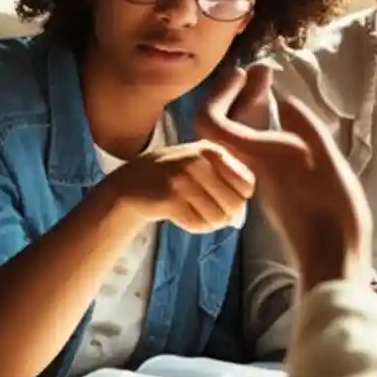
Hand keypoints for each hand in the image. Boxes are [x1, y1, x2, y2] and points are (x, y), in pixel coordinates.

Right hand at [103, 140, 254, 233]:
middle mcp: (198, 161)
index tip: (223, 198)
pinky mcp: (169, 199)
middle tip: (209, 212)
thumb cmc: (172, 176)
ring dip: (208, 223)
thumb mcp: (199, 162)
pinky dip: (194, 227)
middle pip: (234, 204)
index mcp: (211, 150)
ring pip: (217, 218)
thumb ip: (224, 175)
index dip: (239, 198)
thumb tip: (242, 210)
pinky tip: (182, 217)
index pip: (246, 184)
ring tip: (194, 213)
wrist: (130, 184)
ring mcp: (182, 179)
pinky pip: (198, 224)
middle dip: (225, 215)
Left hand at [196, 64, 370, 288]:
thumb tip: (285, 102)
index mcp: (252, 156)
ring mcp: (259, 179)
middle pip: (224, 126)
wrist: (332, 255)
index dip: (220, 93)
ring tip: (271, 86)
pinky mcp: (272, 189)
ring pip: (240, 137)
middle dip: (239, 94)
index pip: (209, 121)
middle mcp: (247, 167)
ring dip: (251, 108)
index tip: (244, 73)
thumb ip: (303, 125)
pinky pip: (254, 150)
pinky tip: (283, 120)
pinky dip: (263, 127)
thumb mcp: (323, 155)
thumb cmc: (330, 204)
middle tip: (262, 72)